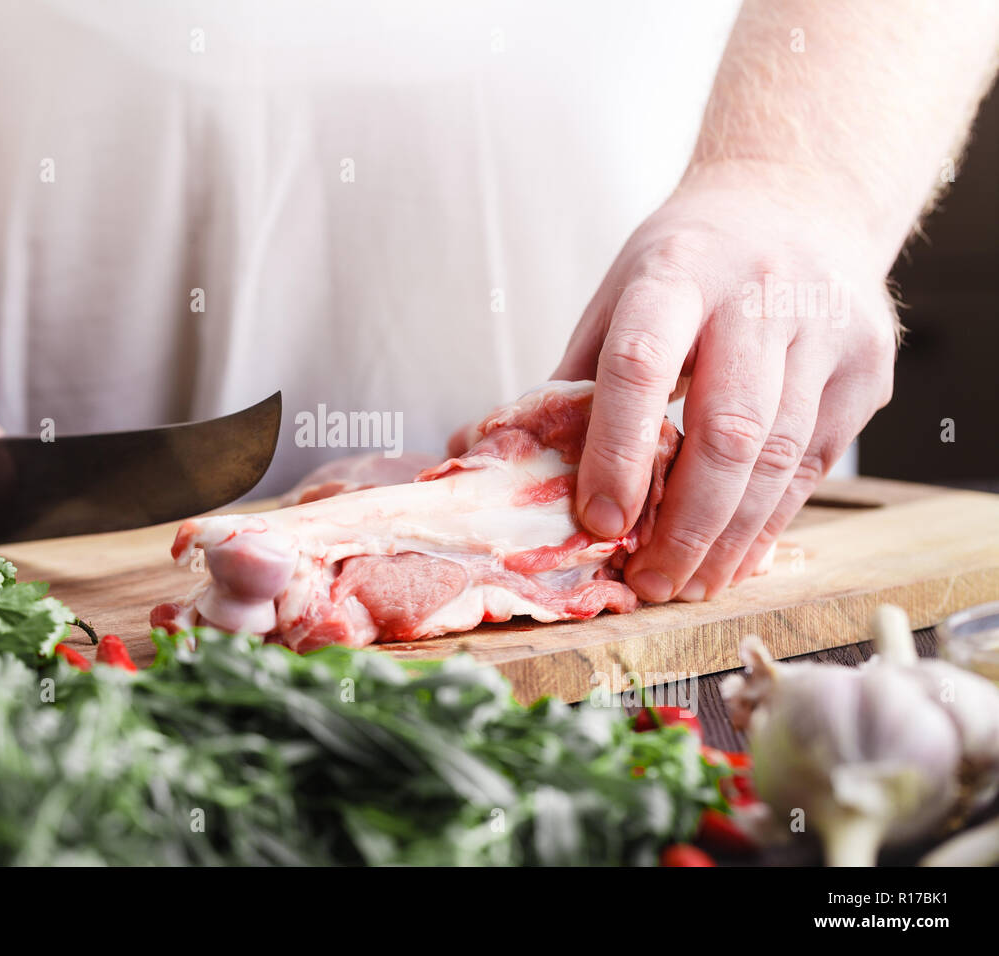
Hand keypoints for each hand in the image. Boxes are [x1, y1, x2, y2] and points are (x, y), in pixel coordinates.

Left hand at [554, 161, 897, 601]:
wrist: (798, 201)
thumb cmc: (687, 267)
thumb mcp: (619, 298)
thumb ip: (574, 380)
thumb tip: (495, 460)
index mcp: (677, 270)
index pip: (642, 365)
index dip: (617, 452)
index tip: (599, 522)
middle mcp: (761, 294)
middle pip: (729, 428)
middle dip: (685, 523)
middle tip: (649, 582)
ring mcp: (826, 330)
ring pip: (780, 458)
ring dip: (729, 538)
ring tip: (686, 583)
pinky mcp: (867, 368)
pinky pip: (816, 465)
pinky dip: (771, 522)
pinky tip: (733, 555)